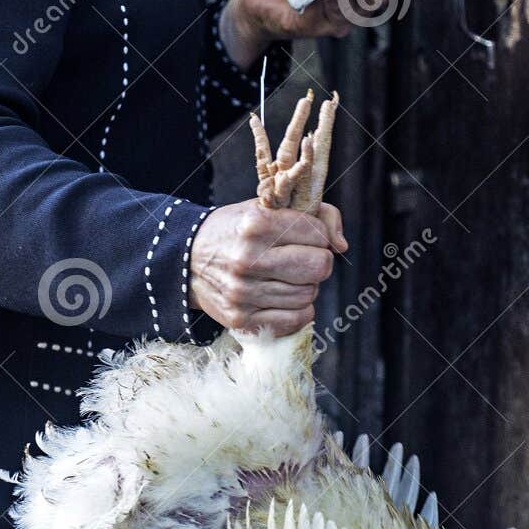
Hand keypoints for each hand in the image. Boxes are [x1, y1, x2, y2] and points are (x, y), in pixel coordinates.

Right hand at [189, 199, 347, 335]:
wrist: (186, 260)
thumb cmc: (236, 231)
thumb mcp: (267, 209)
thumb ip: (315, 214)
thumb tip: (342, 245)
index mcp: (255, 224)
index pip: (317, 234)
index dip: (319, 235)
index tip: (306, 236)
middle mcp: (247, 259)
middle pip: (319, 267)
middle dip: (318, 261)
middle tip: (303, 259)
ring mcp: (242, 292)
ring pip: (309, 295)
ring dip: (306, 286)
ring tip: (286, 277)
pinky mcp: (240, 319)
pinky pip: (296, 320)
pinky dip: (298, 310)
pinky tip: (284, 297)